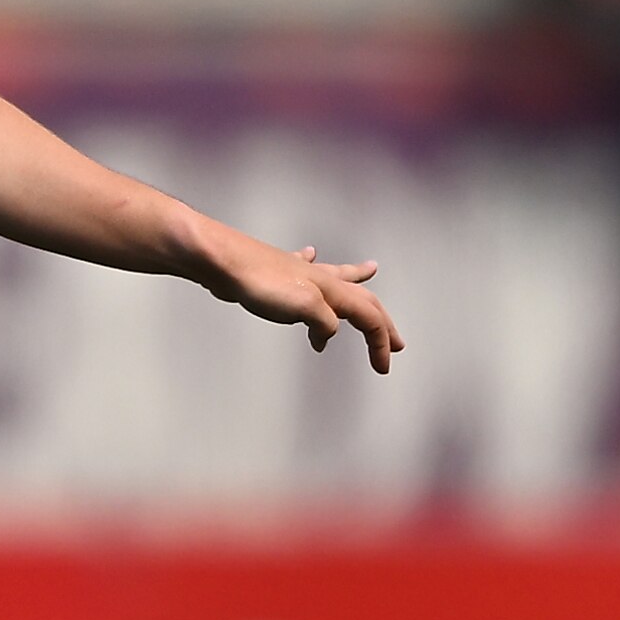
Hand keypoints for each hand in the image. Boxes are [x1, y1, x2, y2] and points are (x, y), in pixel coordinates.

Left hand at [211, 238, 403, 373]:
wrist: (223, 261)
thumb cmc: (261, 282)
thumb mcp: (304, 307)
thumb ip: (324, 323)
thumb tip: (326, 335)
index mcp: (332, 290)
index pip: (369, 317)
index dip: (380, 342)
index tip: (383, 367)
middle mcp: (321, 279)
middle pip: (362, 299)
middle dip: (382, 321)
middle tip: (397, 341)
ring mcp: (300, 274)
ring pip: (338, 277)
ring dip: (358, 281)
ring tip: (370, 272)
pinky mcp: (279, 274)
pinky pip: (305, 267)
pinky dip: (315, 262)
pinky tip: (311, 252)